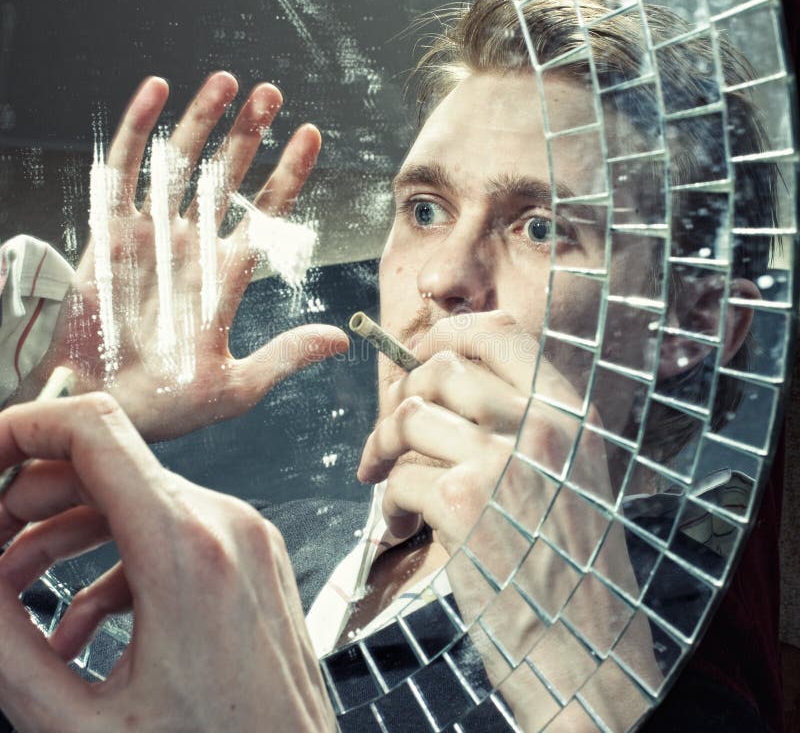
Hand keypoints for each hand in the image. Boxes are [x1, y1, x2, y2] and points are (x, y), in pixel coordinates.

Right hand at [0, 394, 335, 731]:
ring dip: (65, 535)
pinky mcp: (257, 560)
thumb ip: (6, 646)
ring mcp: (249, 538)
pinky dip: (115, 564)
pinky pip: (174, 537)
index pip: (93, 431)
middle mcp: (228, 523)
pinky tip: (78, 627)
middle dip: (27, 500)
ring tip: (12, 589)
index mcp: (186, 547)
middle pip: (108, 467)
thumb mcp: (79, 723)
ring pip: (139, 502)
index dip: (22, 430)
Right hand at [17, 73, 347, 439]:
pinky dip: (139, 130)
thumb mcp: (235, 386)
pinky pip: (124, 170)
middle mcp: (192, 248)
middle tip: (272, 94)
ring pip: (181, 163)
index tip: (310, 136)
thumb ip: (285, 356)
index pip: (264, 213)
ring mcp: (151, 236)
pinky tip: (157, 91)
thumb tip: (342, 340)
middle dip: (249, 135)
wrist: (100, 411)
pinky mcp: (108, 234)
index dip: (288, 174)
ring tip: (229, 82)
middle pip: (226, 177)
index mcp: (225, 277)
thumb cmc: (164, 407)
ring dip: (203, 121)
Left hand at [357, 310, 659, 730]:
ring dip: (384, 446)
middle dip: (401, 395)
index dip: (446, 333)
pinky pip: (399, 476)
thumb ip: (524, 423)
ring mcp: (501, 462)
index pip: (499, 332)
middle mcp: (540, 426)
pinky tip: (403, 522)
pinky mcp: (464, 505)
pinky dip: (388, 499)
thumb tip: (450, 384)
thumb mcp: (573, 473)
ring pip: (410, 416)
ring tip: (386, 477)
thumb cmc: (573, 566)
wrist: (589, 652)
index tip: (419, 356)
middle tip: (391, 432)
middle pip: (440, 369)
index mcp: (569, 412)